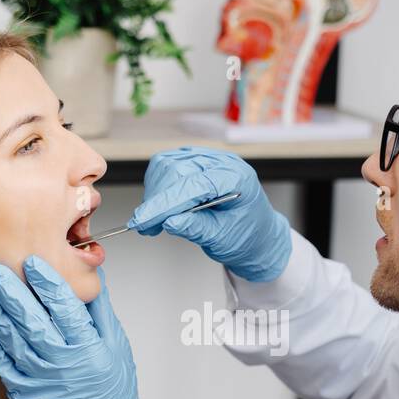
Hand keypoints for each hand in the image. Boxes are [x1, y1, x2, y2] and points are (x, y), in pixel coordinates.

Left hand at [0, 256, 143, 398]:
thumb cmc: (111, 387)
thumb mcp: (116, 343)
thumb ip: (100, 309)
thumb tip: (90, 277)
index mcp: (88, 348)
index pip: (64, 307)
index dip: (47, 282)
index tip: (33, 263)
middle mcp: (63, 364)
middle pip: (32, 321)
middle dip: (12, 292)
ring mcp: (41, 380)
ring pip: (12, 340)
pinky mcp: (25, 393)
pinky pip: (1, 365)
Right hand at [126, 147, 291, 281]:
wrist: (256, 234)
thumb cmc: (246, 236)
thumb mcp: (223, 239)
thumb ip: (196, 229)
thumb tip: (169, 222)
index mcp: (237, 178)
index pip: (193, 184)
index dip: (164, 203)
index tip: (143, 221)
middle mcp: (223, 162)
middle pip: (176, 170)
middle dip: (157, 200)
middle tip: (147, 227)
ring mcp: (209, 158)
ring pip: (167, 164)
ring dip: (155, 193)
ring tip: (155, 220)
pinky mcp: (196, 161)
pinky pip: (168, 165)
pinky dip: (159, 186)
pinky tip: (162, 206)